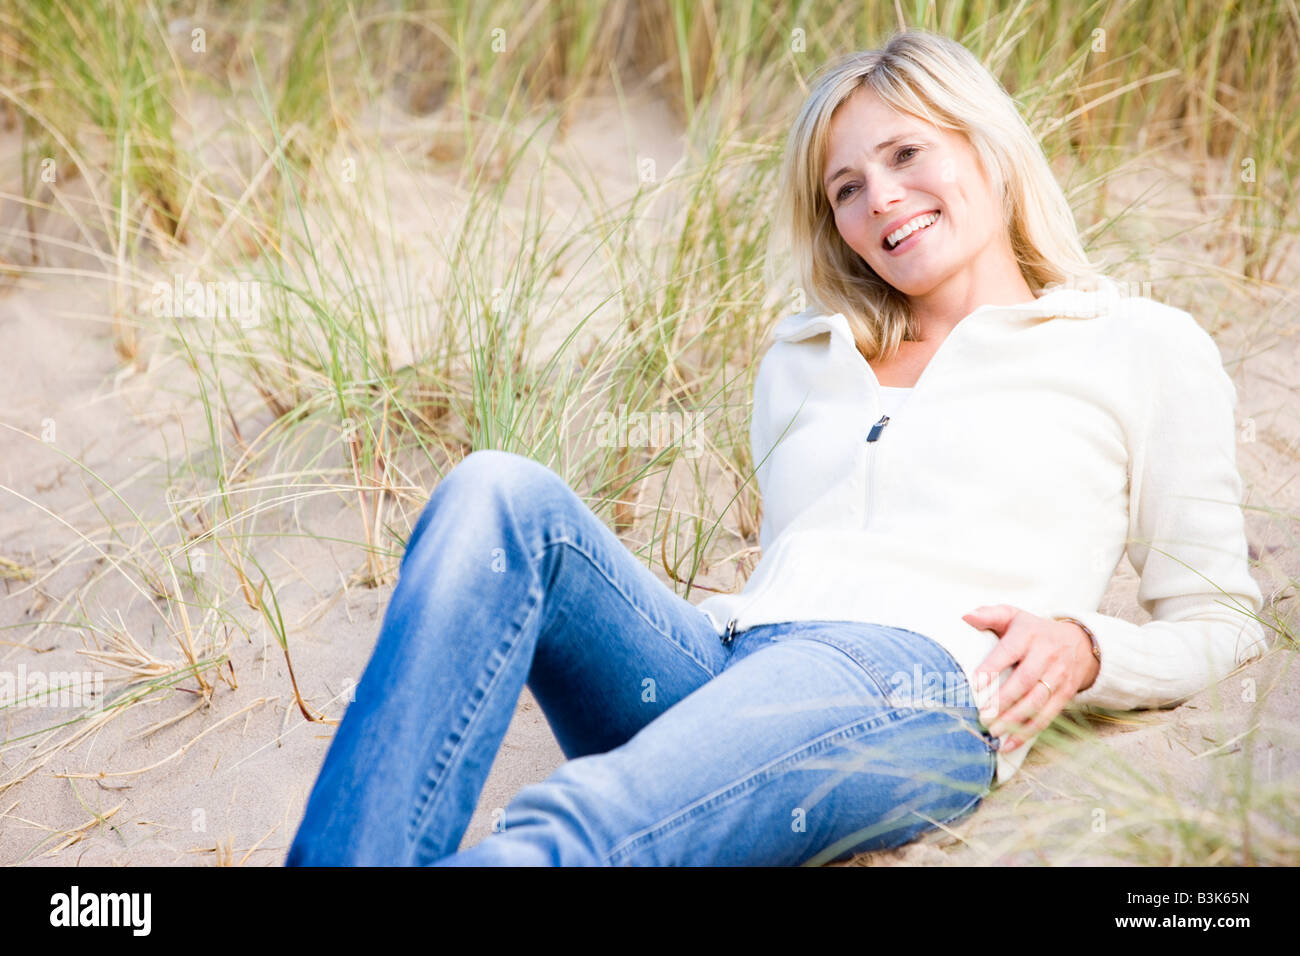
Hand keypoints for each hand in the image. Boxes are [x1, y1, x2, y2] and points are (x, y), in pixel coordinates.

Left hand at [962, 604, 1099, 751]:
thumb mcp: (1013, 616)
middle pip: (1024, 680)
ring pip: (1037, 701)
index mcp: (1028, 635)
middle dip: (1003, 700)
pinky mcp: (1065, 694)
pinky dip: (1028, 732)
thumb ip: (989, 615)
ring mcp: (1058, 676)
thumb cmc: (1033, 631)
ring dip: (1014, 719)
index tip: (974, 684)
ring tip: (993, 730)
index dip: (992, 668)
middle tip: (982, 715)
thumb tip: (966, 616)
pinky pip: (1047, 716)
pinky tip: (1010, 744)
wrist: (1080, 642)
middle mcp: (1046, 655)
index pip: (1008, 652)